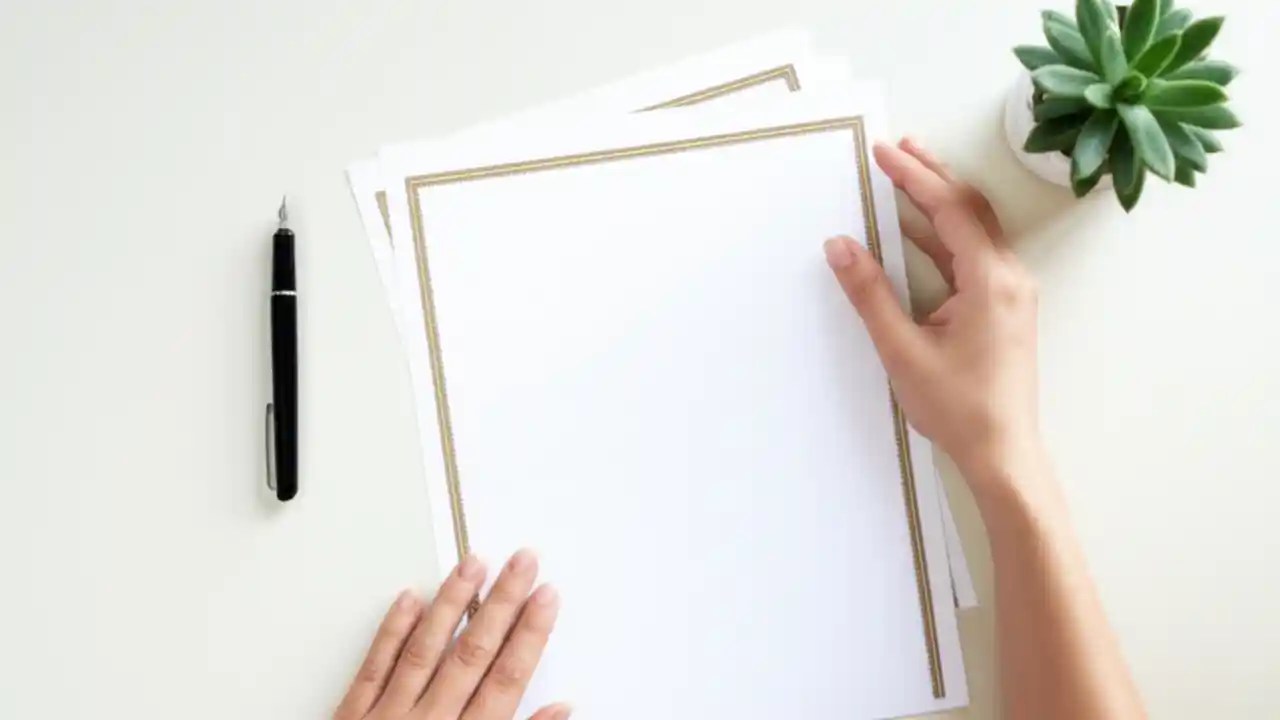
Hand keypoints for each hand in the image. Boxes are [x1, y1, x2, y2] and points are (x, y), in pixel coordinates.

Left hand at [335, 551, 569, 719]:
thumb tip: (560, 714)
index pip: (506, 680)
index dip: (530, 634)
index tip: (547, 597)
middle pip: (473, 654)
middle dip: (502, 603)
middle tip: (523, 561)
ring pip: (426, 650)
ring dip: (452, 603)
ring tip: (473, 564)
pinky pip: (374, 668)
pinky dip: (392, 632)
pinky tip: (409, 599)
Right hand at [823, 138, 1043, 496]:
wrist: (1003, 453)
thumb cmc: (957, 408)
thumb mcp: (902, 350)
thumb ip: (870, 294)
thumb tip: (840, 245)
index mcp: (991, 281)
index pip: (951, 210)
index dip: (915, 177)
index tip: (883, 152)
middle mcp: (1009, 277)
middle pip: (971, 209)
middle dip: (934, 175)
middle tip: (899, 147)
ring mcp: (1011, 292)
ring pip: (976, 229)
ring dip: (941, 201)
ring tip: (908, 174)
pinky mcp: (1005, 308)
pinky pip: (976, 254)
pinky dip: (947, 233)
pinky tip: (920, 230)